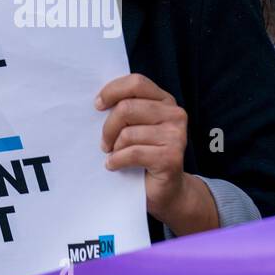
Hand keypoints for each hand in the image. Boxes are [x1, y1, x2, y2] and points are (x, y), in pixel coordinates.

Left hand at [96, 72, 214, 233]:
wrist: (167, 191)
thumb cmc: (146, 156)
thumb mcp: (137, 127)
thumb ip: (126, 110)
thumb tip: (98, 101)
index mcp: (165, 101)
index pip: (136, 83)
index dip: (113, 91)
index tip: (98, 105)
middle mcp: (175, 115)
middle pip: (127, 107)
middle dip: (108, 127)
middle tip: (104, 143)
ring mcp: (176, 136)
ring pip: (128, 133)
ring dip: (114, 148)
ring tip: (114, 155)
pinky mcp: (171, 157)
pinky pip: (132, 153)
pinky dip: (117, 161)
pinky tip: (114, 165)